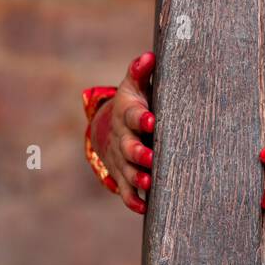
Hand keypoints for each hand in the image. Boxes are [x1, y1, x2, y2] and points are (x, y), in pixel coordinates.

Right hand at [92, 50, 157, 214]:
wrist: (112, 126)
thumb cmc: (136, 103)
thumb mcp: (136, 86)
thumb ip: (142, 73)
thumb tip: (150, 56)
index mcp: (127, 113)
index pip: (132, 115)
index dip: (141, 118)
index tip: (152, 120)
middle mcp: (122, 138)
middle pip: (128, 147)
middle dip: (138, 153)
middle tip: (151, 157)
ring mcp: (121, 159)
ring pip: (127, 171)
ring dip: (137, 178)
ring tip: (149, 183)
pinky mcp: (122, 175)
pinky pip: (125, 191)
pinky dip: (133, 200)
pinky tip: (145, 208)